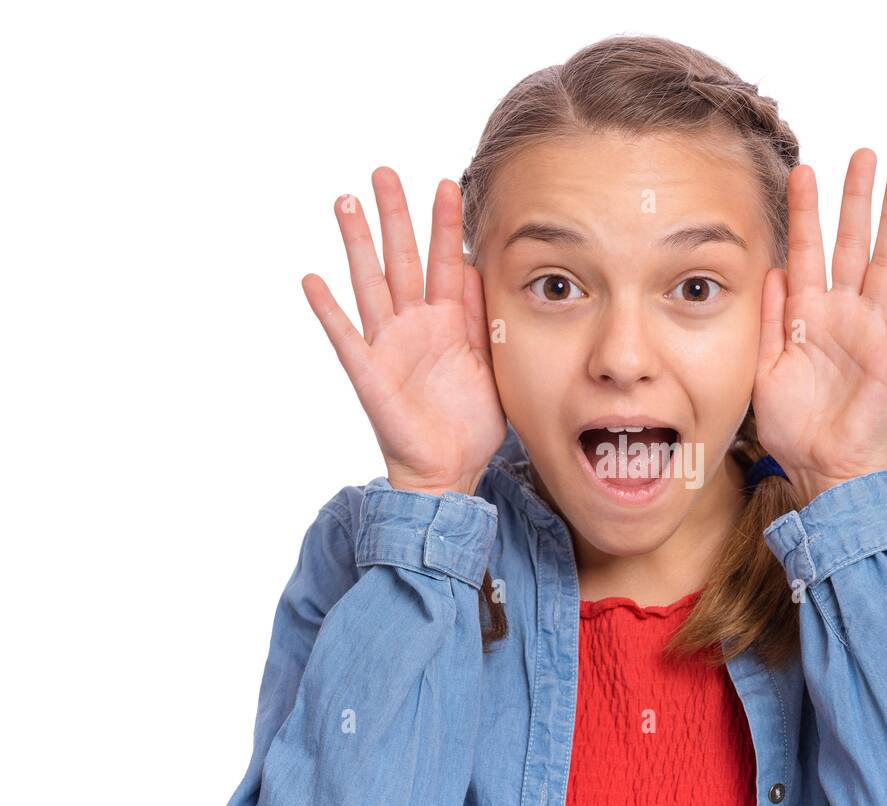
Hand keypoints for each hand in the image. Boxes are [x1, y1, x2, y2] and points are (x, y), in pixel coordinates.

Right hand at [302, 168, 506, 495]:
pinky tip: (313, 279)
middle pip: (401, 259)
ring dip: (357, 244)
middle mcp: (414, 325)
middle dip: (394, 216)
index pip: (446, 261)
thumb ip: (484, 320)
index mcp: (449, 321)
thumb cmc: (471, 422)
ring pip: (370, 284)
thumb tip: (481, 269)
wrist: (451, 468)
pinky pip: (345, 336)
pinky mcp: (369, 373)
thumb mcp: (490, 364)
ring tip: (345, 202)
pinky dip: (328, 310)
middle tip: (384, 172)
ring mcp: (388, 345)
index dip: (445, 224)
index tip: (447, 183)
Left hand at [752, 149, 886, 504]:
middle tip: (862, 154)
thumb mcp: (764, 367)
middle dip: (855, 200)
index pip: (805, 250)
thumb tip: (771, 269)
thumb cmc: (791, 422)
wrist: (820, 465)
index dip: (804, 212)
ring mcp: (869, 330)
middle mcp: (841, 313)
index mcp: (806, 313)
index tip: (803, 170)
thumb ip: (772, 319)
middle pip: (851, 244)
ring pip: (885, 266)